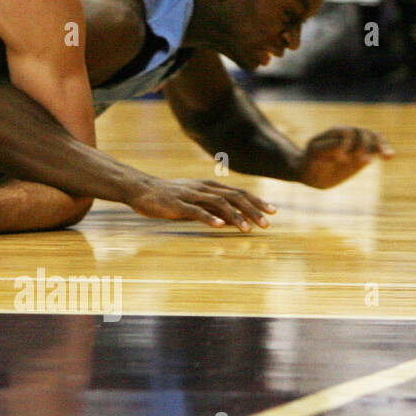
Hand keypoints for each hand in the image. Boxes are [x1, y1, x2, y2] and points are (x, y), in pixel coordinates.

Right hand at [125, 177, 275, 231]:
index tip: (274, 212)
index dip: (257, 201)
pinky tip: (220, 227)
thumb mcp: (195, 201)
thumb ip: (214, 209)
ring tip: (248, 229)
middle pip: (234, 197)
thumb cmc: (169, 197)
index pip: (239, 192)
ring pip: (219, 203)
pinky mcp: (177, 204)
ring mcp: (190, 195)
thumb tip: (237, 221)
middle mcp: (203, 188)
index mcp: (209, 186)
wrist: (141, 190)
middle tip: (268, 224)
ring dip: (235, 216)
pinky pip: (195, 211)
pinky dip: (209, 218)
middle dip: (252, 210)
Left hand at [298, 127, 392, 188]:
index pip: (345, 134)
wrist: (313, 172)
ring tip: (385, 156)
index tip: (341, 160)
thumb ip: (327, 152)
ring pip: (372, 137)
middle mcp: (343, 135)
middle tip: (361, 160)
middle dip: (364, 146)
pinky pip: (377, 145)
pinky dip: (384, 149)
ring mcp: (354, 142)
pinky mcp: (363, 150)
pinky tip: (390, 157)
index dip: (347, 146)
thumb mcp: (313, 161)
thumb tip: (343, 149)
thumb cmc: (310, 166)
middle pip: (361, 132)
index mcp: (330, 136)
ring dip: (379, 145)